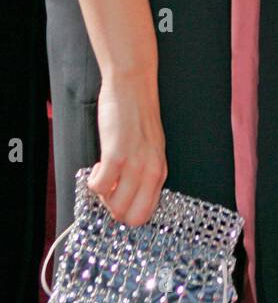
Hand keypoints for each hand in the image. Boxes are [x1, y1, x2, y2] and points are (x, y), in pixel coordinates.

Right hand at [89, 74, 166, 225]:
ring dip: (103, 196)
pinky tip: (97, 165)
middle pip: (132, 217)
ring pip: (115, 207)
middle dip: (114, 210)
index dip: (128, 210)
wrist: (133, 85)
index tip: (118, 196)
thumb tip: (127, 195)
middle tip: (109, 189)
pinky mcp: (116, 154)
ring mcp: (135, 164)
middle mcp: (151, 171)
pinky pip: (100, 187)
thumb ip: (144, 171)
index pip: (147, 212)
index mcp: (160, 171)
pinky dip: (93, 182)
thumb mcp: (150, 148)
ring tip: (103, 174)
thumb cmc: (138, 115)